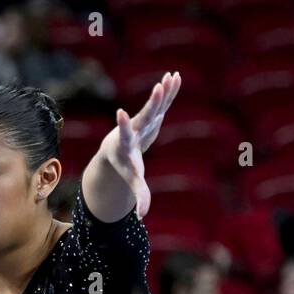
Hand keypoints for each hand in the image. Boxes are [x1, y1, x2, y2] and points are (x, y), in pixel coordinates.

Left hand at [100, 72, 181, 218]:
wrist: (117, 146)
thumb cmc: (124, 164)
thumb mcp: (131, 178)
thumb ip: (138, 195)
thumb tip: (141, 217)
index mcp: (126, 143)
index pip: (124, 133)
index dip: (123, 125)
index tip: (121, 113)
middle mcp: (134, 127)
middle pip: (144, 115)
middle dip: (152, 103)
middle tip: (158, 89)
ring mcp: (143, 119)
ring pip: (154, 105)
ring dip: (164, 93)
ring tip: (170, 78)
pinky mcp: (152, 114)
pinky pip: (163, 101)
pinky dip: (170, 91)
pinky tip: (176, 76)